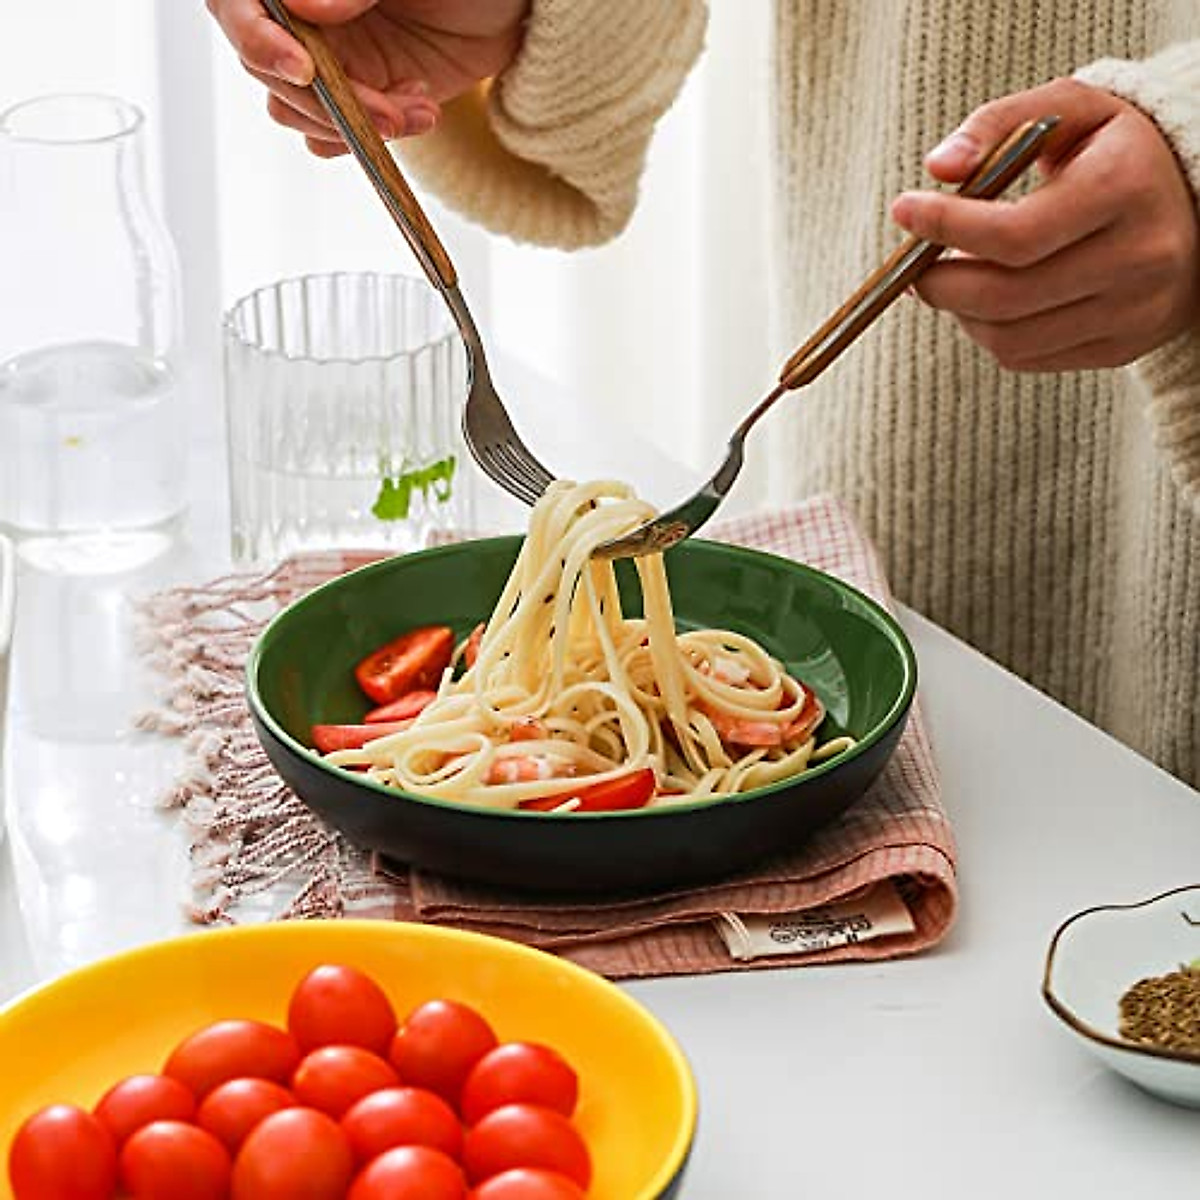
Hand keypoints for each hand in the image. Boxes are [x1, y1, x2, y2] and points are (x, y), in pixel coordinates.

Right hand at [206, 0, 529, 156]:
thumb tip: (304, 8)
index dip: (257, 38)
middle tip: (391, 112)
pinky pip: (329, 137)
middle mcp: (298, 14)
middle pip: (266, 68)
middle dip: (328, 100)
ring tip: (417, 111)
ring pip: (295, 109)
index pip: (236, 3)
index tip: (304, 67)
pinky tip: (414, 115)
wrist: (515, 10)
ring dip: (352, 125)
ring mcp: (324, 57)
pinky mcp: (355, 97)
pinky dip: (366, 141)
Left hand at [892, 77, 1199, 370]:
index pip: (1014, 233)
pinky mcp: (1121, 348)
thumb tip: (937, 167)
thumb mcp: (1069, 111)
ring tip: (954, 276)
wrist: (1197, 202)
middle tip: (916, 262)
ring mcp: (1133, 311)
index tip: (904, 211)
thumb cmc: (1115, 151)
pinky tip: (990, 300)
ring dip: (959, 312)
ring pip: (1007, 338)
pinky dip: (989, 333)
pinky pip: (1025, 357)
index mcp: (1124, 189)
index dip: (946, 227)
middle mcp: (1138, 258)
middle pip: (1002, 297)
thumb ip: (998, 123)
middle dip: (939, 282)